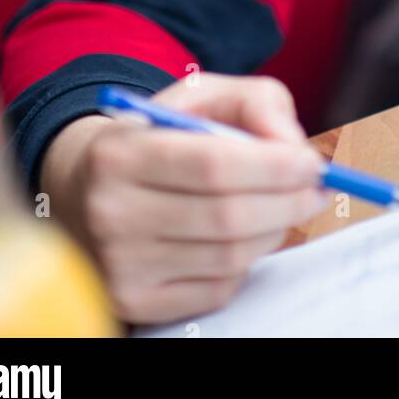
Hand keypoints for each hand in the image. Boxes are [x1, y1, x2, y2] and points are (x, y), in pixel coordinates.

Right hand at [39, 73, 330, 325]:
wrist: (83, 187)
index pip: (212, 164)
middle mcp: (110, 213)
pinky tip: (239, 236)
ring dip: (273, 231)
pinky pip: (217, 289)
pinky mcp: (133, 303)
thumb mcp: (199, 96)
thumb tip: (294, 147)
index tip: (313, 163)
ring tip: (281, 207)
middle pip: (227, 216)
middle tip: (316, 188)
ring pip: (229, 257)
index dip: (274, 167)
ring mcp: (119, 266)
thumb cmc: (156, 135)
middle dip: (288, 202)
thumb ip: (254, 102)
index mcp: (119, 153)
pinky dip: (243, 263)